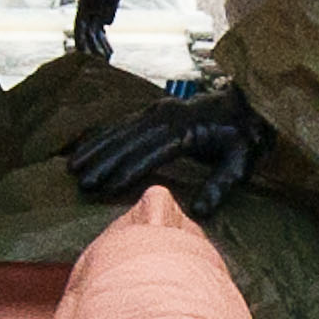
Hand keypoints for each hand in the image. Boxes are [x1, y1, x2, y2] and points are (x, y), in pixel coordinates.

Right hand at [61, 84, 269, 212]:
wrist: (246, 106)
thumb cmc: (243, 140)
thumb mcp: (240, 164)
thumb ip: (220, 186)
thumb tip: (200, 212)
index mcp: (188, 129)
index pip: (153, 150)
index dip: (131, 168)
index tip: (110, 187)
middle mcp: (167, 115)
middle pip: (129, 140)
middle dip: (104, 162)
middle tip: (83, 183)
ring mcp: (158, 110)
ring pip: (120, 131)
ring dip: (95, 149)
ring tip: (72, 168)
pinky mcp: (152, 111)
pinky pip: (121, 124)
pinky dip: (100, 137)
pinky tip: (83, 148)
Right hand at [67, 0, 130, 60]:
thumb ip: (111, 5)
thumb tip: (107, 24)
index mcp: (84, 3)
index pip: (79, 26)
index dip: (79, 40)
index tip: (81, 54)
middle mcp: (86, 10)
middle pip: (85, 33)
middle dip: (90, 48)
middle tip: (95, 63)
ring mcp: (93, 13)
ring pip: (94, 35)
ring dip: (98, 47)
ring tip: (106, 60)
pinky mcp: (101, 15)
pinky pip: (101, 32)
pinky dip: (105, 42)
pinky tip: (110, 52)